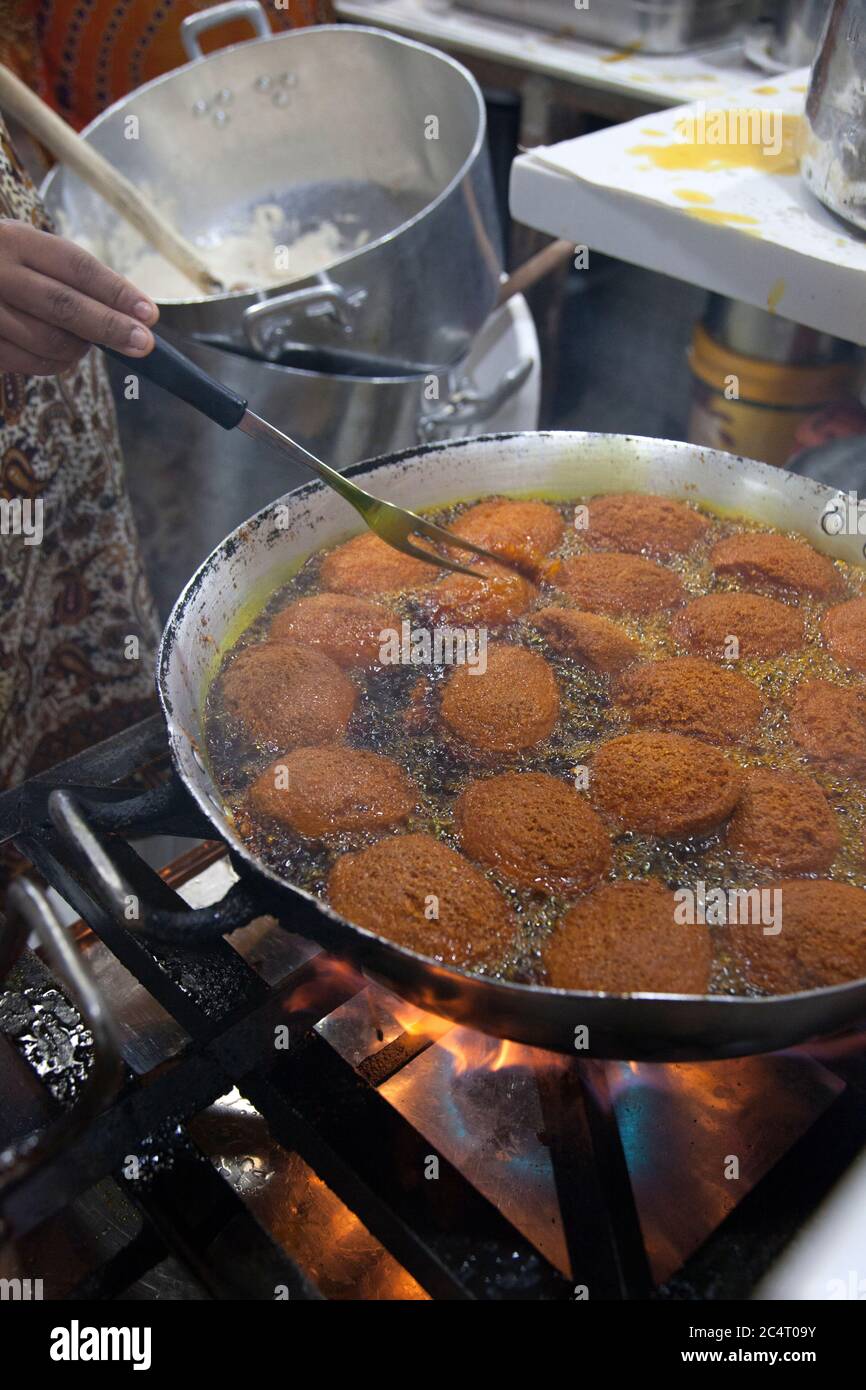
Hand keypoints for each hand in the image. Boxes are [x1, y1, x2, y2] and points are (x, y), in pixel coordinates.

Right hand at [0, 219, 158, 374]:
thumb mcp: (23, 248)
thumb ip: (66, 274)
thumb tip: (129, 313)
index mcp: (14, 240)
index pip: (76, 267)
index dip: (117, 292)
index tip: (149, 314)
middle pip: (66, 306)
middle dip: (111, 328)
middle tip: (144, 344)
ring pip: (51, 342)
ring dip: (80, 349)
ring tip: (86, 343)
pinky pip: (32, 364)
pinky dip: (54, 363)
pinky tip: (58, 354)